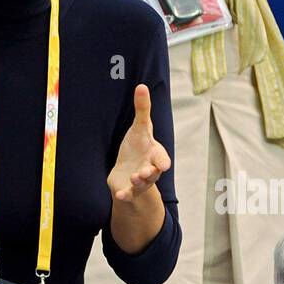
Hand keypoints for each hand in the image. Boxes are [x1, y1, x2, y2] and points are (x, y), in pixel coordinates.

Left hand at [108, 84, 170, 202]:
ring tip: (135, 177)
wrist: (127, 169)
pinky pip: (128, 195)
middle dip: (151, 173)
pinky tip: (119, 196)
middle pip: (154, 173)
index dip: (163, 162)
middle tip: (146, 172)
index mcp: (155, 155)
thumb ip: (142, 110)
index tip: (164, 165)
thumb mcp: (139, 128)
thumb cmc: (137, 147)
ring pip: (142, 184)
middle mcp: (150, 170)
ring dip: (140, 182)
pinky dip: (125, 196)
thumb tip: (141, 86)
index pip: (162, 159)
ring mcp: (139, 182)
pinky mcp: (128, 190)